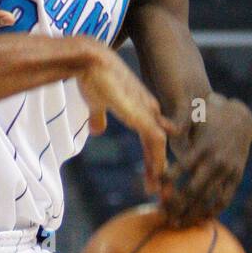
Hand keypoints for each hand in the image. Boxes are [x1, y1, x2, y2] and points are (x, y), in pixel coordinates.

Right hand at [76, 47, 175, 194]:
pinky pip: (156, 143)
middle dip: (160, 168)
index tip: (151, 177)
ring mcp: (147, 112)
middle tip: (160, 192)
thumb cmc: (91, 76)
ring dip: (160, 170)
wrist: (90, 60)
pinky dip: (158, 161)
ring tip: (158, 191)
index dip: (152, 157)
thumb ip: (99, 116)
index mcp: (140, 107)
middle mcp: (149, 110)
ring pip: (161, 146)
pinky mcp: (142, 115)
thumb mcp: (96, 102)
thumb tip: (97, 130)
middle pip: (160, 144)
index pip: (151, 137)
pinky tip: (157, 176)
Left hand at [161, 93, 251, 225]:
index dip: (168, 180)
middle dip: (177, 205)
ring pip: (209, 198)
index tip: (155, 192)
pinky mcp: (236, 176)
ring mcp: (228, 170)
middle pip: (194, 189)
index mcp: (204, 146)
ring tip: (177, 224)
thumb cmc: (209, 117)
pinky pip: (225, 198)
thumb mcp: (194, 115)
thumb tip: (158, 121)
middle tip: (163, 216)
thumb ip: (177, 122)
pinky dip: (213, 211)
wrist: (241, 119)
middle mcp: (216, 160)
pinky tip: (199, 220)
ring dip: (192, 213)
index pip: (182, 167)